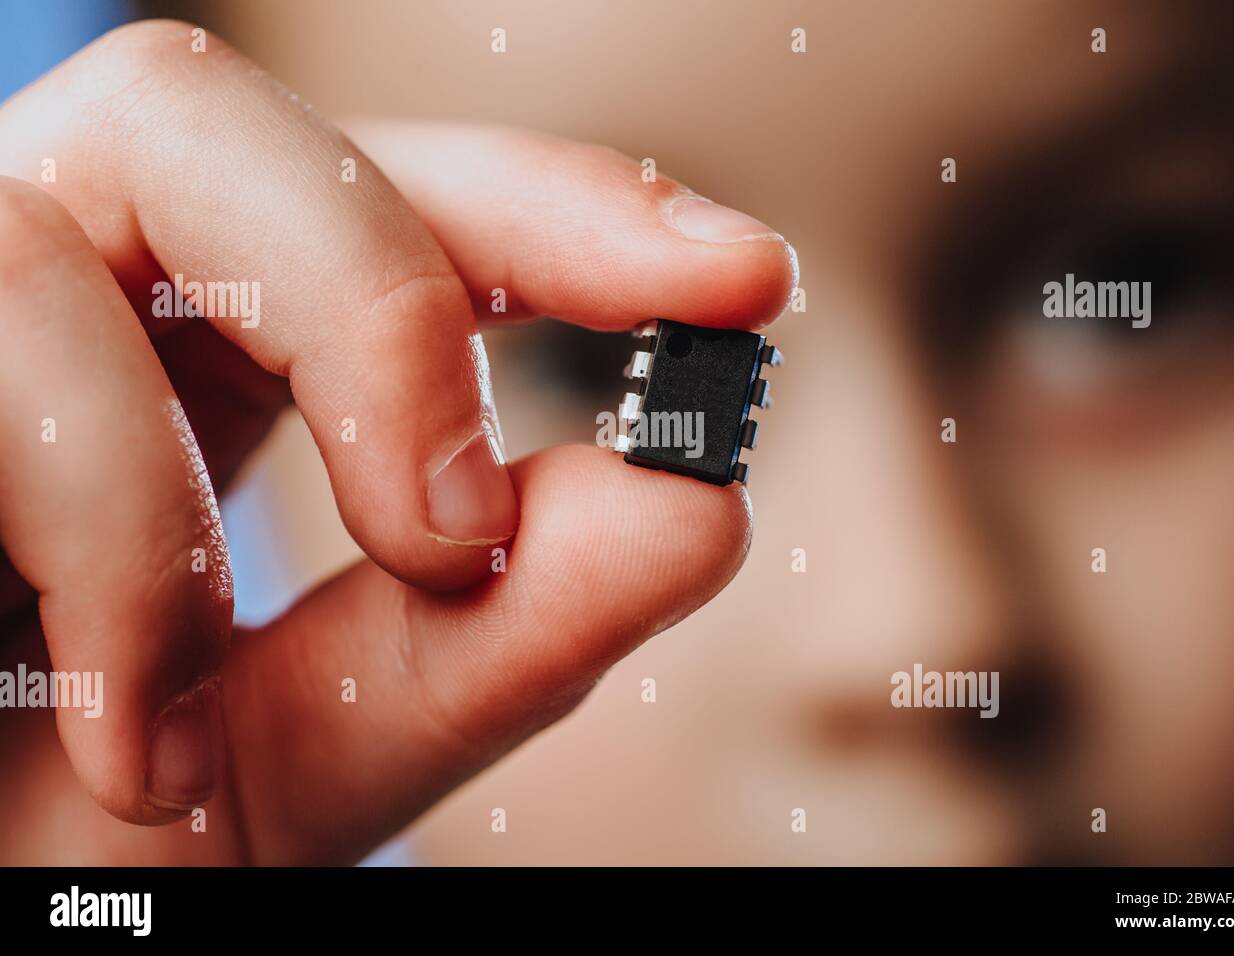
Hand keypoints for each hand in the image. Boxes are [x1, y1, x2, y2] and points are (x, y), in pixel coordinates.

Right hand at [0, 20, 794, 863]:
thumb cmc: (71, 829)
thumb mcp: (315, 746)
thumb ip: (498, 636)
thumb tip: (698, 508)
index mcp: (195, 339)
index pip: (401, 198)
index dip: (569, 208)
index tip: (746, 280)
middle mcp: (71, 277)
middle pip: (228, 123)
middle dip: (383, 308)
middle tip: (453, 535)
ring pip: (108, 175)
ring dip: (189, 469)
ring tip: (195, 715)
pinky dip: (99, 537)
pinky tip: (117, 732)